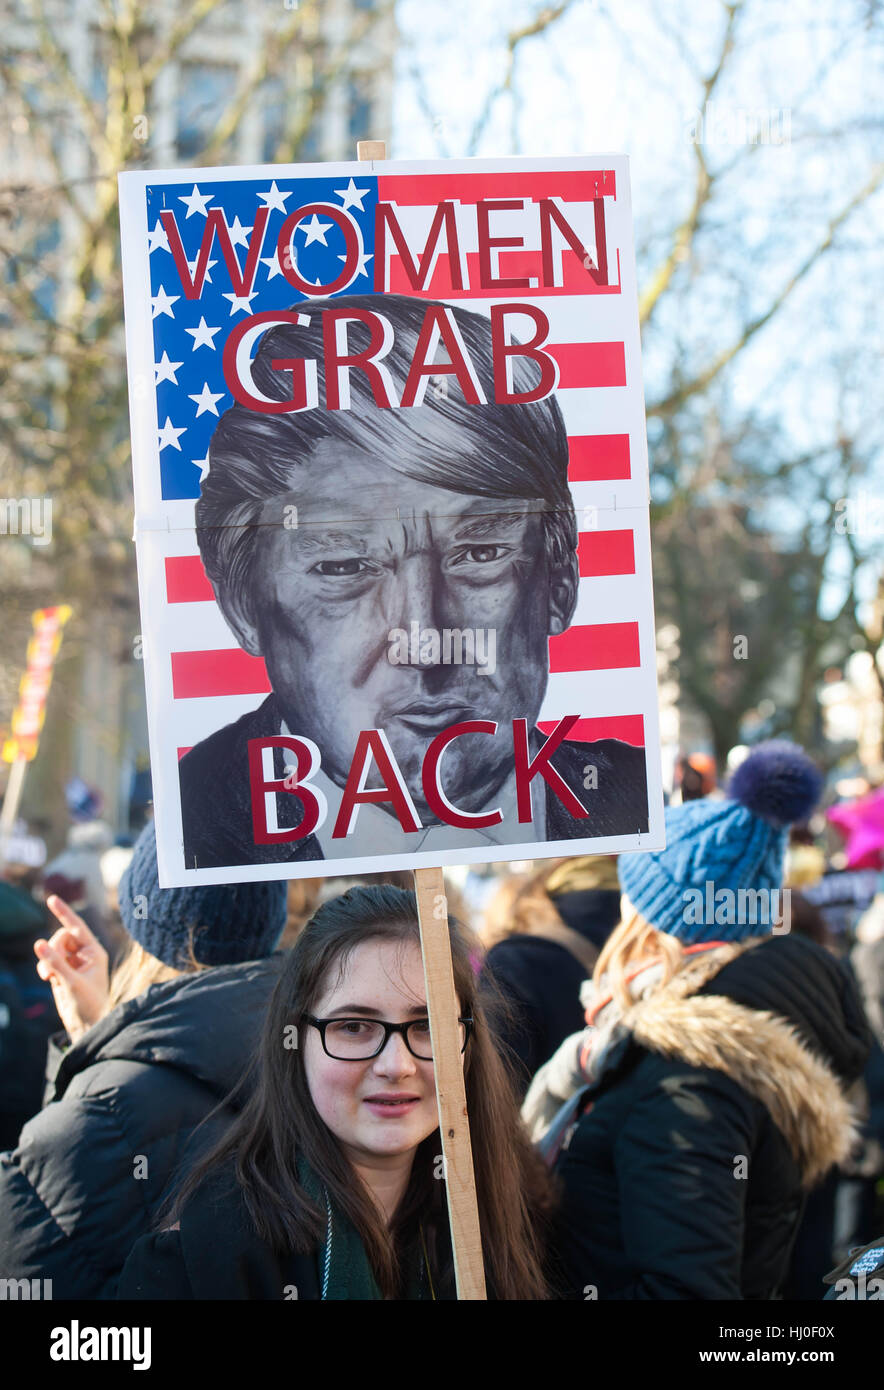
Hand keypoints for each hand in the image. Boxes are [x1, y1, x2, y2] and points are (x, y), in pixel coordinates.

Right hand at [34, 897, 109, 1044]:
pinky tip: (47, 978)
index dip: (64, 913)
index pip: (77, 927)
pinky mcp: (62, 972)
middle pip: (61, 937)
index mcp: (94, 952)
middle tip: (52, 967)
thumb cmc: (89, 1004)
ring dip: (47, 959)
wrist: (86, 1025)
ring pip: (53, 948)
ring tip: (48, 976)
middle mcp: (84, 954)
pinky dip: (44, 967)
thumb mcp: (72, 982)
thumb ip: (55, 962)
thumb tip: (38, 943)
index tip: (51, 898)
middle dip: (53, 948)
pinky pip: (48, 960)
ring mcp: (72, 963)